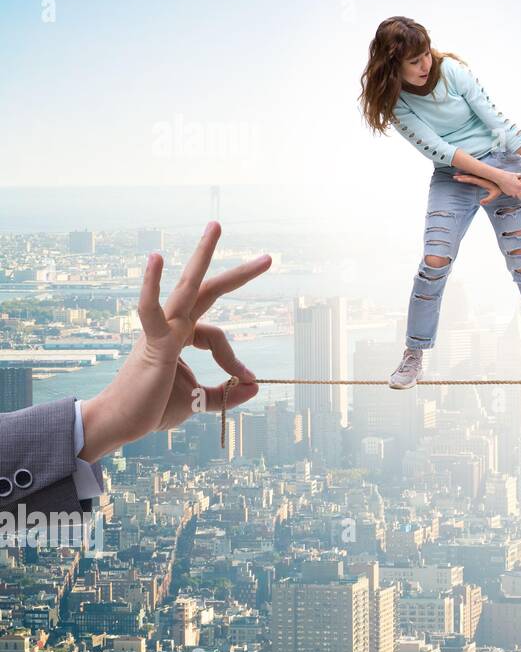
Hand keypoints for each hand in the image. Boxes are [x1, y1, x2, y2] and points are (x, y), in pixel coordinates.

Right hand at [78, 222, 271, 461]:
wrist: (120, 425)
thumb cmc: (151, 408)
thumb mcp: (199, 402)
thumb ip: (226, 394)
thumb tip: (256, 386)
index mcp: (180, 337)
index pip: (217, 336)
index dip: (234, 360)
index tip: (247, 380)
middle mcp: (171, 327)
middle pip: (206, 291)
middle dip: (237, 274)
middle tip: (269, 257)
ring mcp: (160, 331)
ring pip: (186, 288)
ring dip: (202, 256)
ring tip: (216, 227)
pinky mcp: (151, 343)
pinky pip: (151, 311)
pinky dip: (152, 285)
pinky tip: (156, 258)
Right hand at [454, 173, 502, 205]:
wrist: (503, 183)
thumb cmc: (498, 189)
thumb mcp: (494, 195)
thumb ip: (488, 199)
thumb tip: (481, 203)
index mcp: (482, 181)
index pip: (472, 179)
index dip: (465, 179)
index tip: (459, 179)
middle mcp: (480, 178)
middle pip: (469, 176)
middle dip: (462, 176)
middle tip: (454, 177)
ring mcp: (480, 177)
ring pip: (470, 175)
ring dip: (463, 175)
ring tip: (456, 175)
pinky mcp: (481, 178)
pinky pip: (472, 175)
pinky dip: (467, 175)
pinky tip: (462, 175)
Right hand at [494, 170, 520, 201]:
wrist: (499, 177)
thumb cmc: (508, 175)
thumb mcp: (516, 174)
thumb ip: (520, 176)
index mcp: (520, 186)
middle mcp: (517, 191)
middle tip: (519, 192)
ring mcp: (512, 193)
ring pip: (515, 196)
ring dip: (515, 193)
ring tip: (512, 187)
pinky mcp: (507, 194)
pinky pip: (510, 194)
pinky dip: (510, 192)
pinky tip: (508, 187)